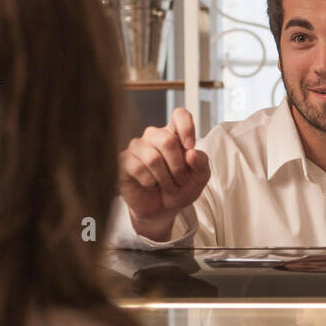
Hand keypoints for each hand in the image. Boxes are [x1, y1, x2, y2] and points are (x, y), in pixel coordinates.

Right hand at [118, 107, 211, 241]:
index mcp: (174, 134)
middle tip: (180, 180)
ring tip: (167, 186)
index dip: (186, 128)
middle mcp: (154, 136)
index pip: (180, 115)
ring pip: (153, 157)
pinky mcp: (124, 161)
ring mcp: (137, 147)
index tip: (190, 147)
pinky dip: (150, 182)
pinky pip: (138, 167)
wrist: (163, 210)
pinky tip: (151, 185)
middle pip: (167, 140)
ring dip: (165, 179)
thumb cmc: (180, 189)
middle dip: (178, 167)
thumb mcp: (199, 178)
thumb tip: (192, 153)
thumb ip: (201, 163)